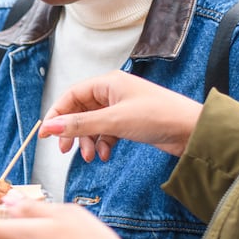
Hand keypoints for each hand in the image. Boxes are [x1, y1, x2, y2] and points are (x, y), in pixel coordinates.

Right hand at [40, 70, 201, 161]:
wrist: (192, 130)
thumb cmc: (158, 116)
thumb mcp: (114, 121)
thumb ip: (80, 125)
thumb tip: (51, 127)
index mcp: (107, 82)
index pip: (71, 95)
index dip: (56, 114)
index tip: (46, 133)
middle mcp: (112, 92)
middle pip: (80, 110)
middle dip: (72, 131)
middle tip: (65, 150)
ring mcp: (121, 107)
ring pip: (93, 124)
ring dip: (88, 140)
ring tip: (90, 156)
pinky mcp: (130, 122)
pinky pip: (106, 132)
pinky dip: (103, 143)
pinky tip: (105, 154)